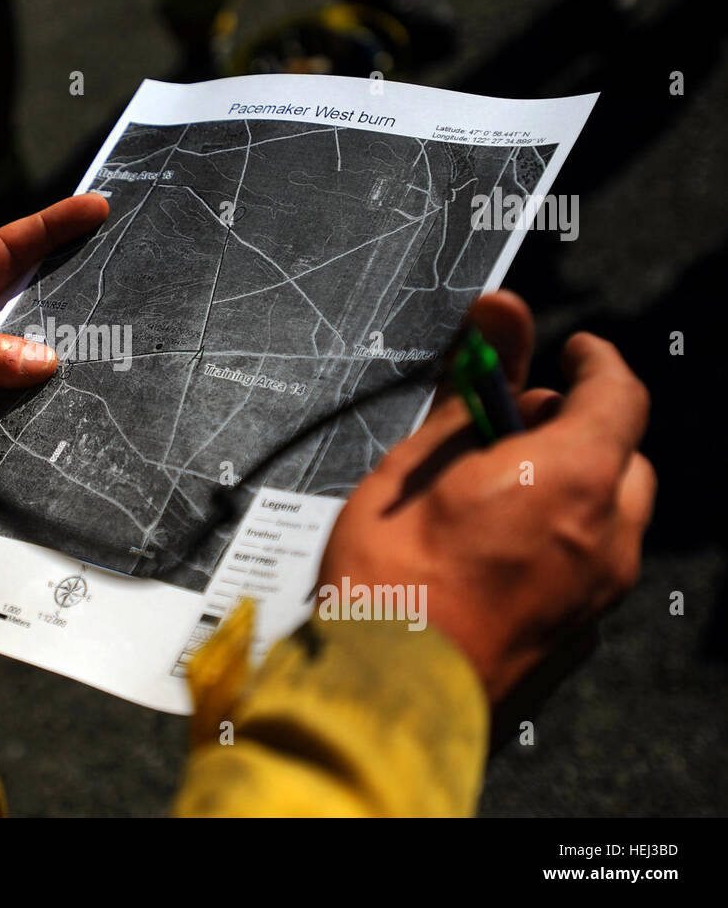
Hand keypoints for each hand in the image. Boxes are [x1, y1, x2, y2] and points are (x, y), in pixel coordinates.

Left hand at [0, 194, 108, 389]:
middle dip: (73, 278)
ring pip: (31, 350)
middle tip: (123, 261)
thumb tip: (43, 360)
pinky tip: (75, 402)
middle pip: (29, 293)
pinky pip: (23, 398)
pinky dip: (48, 399)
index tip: (96, 207)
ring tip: (114, 336)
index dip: (51, 225)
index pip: (7, 249)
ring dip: (67, 347)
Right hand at [318, 291, 655, 702]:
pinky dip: (560, 541)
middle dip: (575, 432)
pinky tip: (493, 554)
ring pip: (610, 514)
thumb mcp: (415, 467)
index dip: (595, 363)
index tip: (569, 351)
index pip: (618, 393)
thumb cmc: (389, 581)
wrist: (386, 696)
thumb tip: (501, 310)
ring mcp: (600, 593)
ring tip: (489, 498)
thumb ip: (471, 386)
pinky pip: (591, 565)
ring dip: (569, 488)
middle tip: (506, 432)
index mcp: (570, 479)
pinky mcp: (583, 634)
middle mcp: (606, 536)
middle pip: (620, 456)